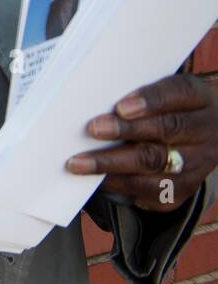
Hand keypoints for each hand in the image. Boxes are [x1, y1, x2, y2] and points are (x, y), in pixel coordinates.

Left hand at [67, 74, 217, 211]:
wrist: (203, 138)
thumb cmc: (167, 108)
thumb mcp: (163, 93)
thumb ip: (137, 95)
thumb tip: (93, 101)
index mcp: (198, 98)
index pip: (177, 94)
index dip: (150, 101)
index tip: (121, 107)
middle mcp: (202, 130)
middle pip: (166, 129)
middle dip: (126, 130)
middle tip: (93, 129)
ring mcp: (196, 163)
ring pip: (155, 163)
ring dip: (112, 163)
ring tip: (79, 162)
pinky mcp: (183, 189)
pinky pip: (150, 190)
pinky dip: (118, 183)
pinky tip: (94, 179)